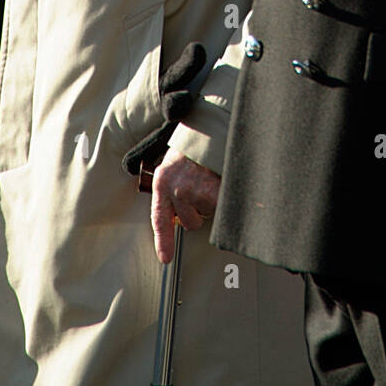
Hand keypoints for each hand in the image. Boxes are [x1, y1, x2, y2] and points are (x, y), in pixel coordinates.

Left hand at [151, 150, 220, 264]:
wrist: (210, 127)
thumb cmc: (195, 147)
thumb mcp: (175, 165)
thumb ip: (173, 190)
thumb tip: (178, 218)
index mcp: (162, 181)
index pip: (160, 218)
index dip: (163, 240)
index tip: (166, 258)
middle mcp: (175, 187)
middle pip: (189, 222)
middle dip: (198, 211)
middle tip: (203, 188)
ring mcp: (194, 190)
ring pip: (208, 213)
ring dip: (212, 200)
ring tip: (212, 178)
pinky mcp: (212, 191)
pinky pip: (221, 208)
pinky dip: (225, 199)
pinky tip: (222, 182)